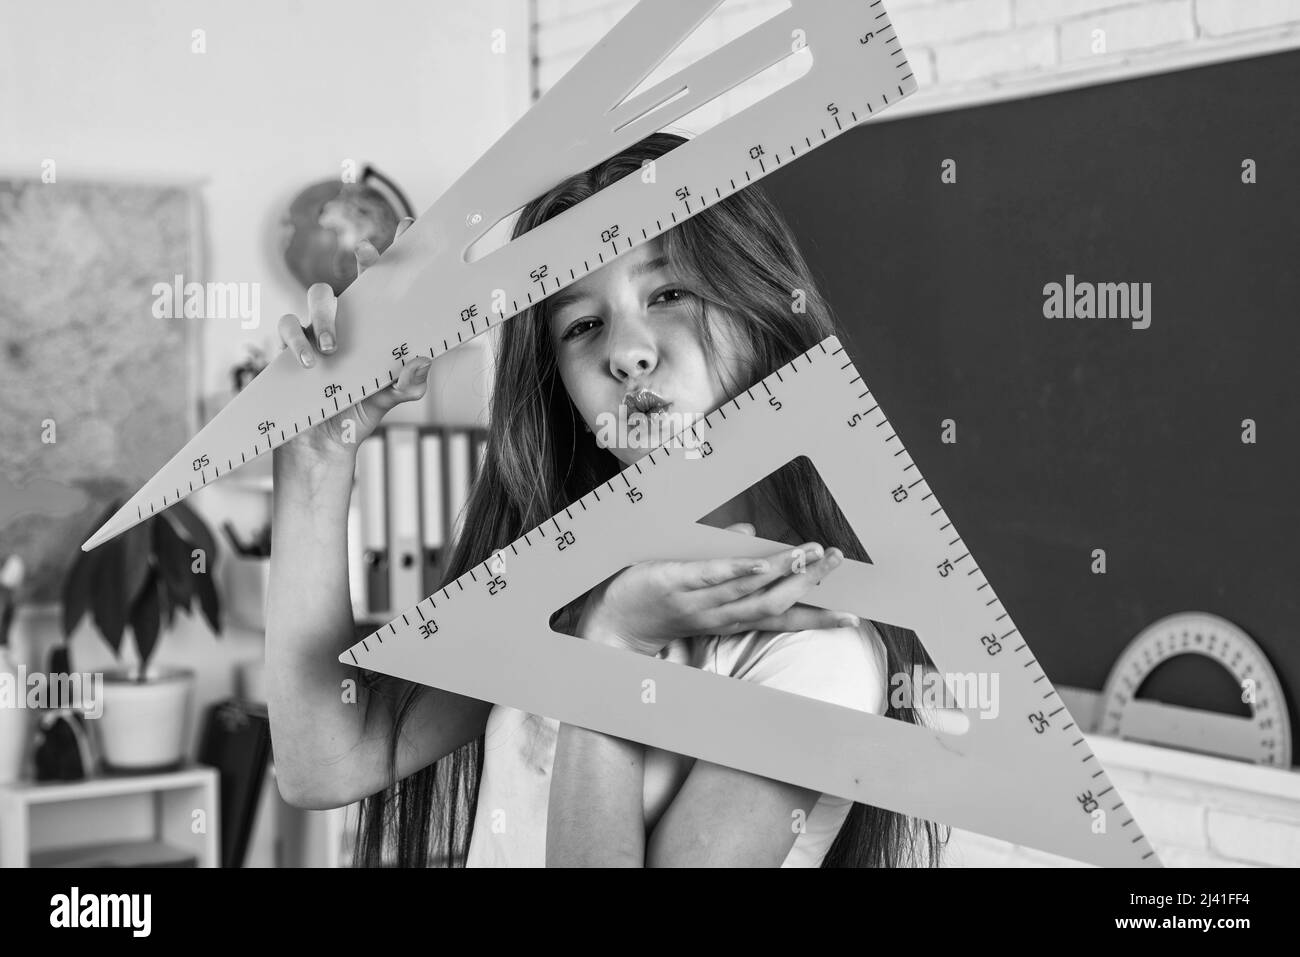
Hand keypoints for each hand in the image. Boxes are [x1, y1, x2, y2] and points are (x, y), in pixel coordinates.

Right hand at [275, 216, 427, 463]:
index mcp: (374, 326)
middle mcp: (347, 321)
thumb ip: (409, 383)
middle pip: (352, 277)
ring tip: (332, 349)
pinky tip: (310, 362)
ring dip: (326, 316)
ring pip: (318, 296)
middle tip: (366, 253)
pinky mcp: (293, 347)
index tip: (408, 226)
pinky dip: (297, 342)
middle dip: (361, 260)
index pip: (385, 284)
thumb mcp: (392, 397)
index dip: (394, 254)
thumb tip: (421, 361)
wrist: (324, 441)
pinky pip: (288, 329)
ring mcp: (317, 330)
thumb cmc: (360, 409)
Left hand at [577, 523, 859, 656]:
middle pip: (773, 601)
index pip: (778, 619)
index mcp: (726, 618)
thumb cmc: (653, 608)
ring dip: (785, 571)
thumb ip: (727, 565)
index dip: (815, 617)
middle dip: (809, 583)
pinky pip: (713, 577)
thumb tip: (753, 536)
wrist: (607, 627)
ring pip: (750, 588)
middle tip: (839, 562)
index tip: (853, 617)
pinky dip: (741, 570)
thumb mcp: (696, 590)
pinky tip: (764, 561)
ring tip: (814, 554)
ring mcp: (697, 600)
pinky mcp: (675, 582)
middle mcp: (718, 615)